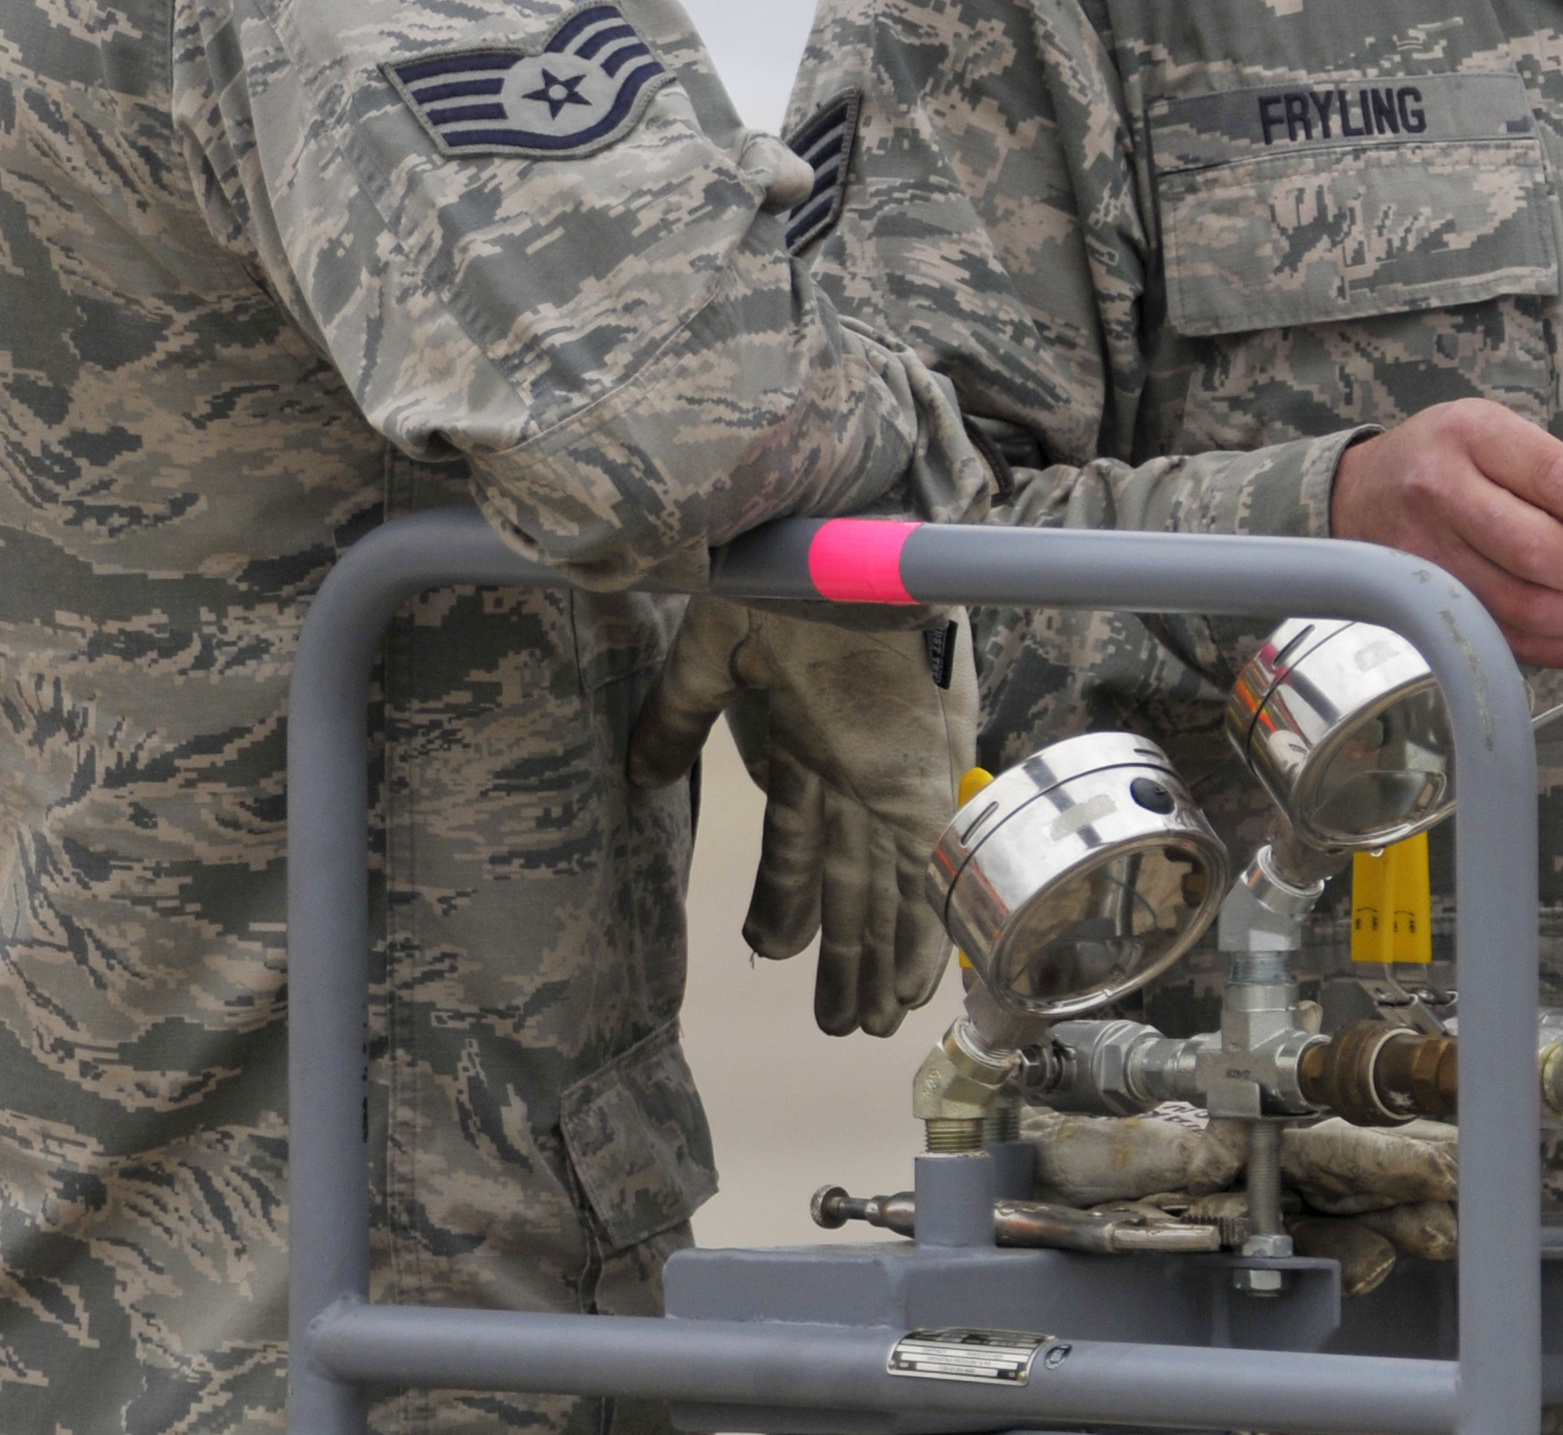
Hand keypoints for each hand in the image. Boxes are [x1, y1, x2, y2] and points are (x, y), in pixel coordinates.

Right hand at [632, 596, 972, 1035]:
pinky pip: (926, 872)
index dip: (788, 901)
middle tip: (842, 1022)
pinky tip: (917, 983)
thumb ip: (676, 719)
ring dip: (884, 959)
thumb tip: (636, 776)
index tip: (772, 950)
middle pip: (850, 884)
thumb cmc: (778, 578)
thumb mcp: (711, 657)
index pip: (797, 844)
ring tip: (877, 1023)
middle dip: (845, 954)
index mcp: (806, 741)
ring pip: (890, 890)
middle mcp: (855, 770)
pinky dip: (922, 929)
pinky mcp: (922, 779)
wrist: (838, 538)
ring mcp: (892, 777)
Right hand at [1328, 400, 1562, 669]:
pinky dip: (1557, 648)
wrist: (1360, 491)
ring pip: (1523, 605)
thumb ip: (1558, 479)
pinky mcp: (1426, 602)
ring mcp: (1428, 553)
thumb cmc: (1444, 459)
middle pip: (1541, 552)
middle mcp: (1443, 490)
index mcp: (1473, 434)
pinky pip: (1504, 639)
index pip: (1560, 480)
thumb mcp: (1495, 435)